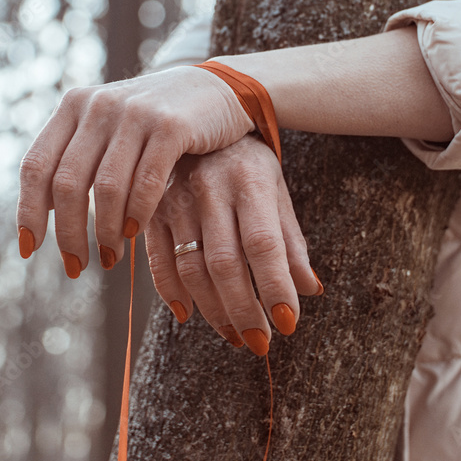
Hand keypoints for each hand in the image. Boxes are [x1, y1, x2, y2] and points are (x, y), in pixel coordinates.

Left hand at [16, 66, 254, 275]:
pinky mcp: (172, 125)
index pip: (36, 164)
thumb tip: (41, 210)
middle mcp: (99, 105)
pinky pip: (146, 183)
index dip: (28, 211)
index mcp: (75, 104)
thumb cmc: (158, 120)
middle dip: (69, 233)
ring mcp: (136, 113)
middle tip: (77, 265)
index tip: (30, 248)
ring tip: (111, 257)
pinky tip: (135, 233)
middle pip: (67, 183)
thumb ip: (80, 155)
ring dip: (106, 232)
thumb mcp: (112, 125)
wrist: (219, 89)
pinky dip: (137, 214)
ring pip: (106, 188)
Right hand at [144, 134, 322, 355]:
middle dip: (245, 310)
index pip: (263, 243)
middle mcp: (211, 189)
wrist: (199, 116)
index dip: (276, 287)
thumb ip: (290, 239)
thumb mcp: (275, 190)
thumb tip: (310, 290)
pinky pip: (158, 261)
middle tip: (261, 343)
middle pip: (226, 263)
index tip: (288, 324)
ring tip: (235, 336)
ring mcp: (176, 199)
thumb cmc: (247, 162)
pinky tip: (189, 315)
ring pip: (192, 268)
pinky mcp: (151, 210)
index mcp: (250, 181)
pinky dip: (171, 293)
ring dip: (213, 311)